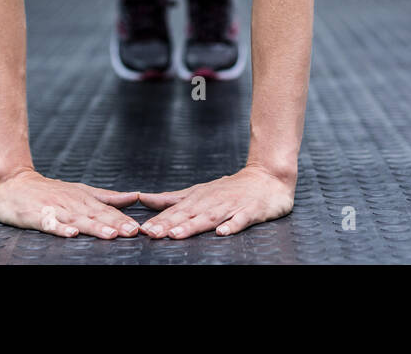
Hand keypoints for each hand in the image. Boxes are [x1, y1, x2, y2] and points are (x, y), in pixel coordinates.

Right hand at [0, 167, 141, 237]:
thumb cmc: (48, 190)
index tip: (139, 228)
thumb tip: (134, 196)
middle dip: (116, 224)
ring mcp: (54, 209)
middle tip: (133, 232)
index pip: (108, 210)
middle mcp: (72, 203)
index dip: (124, 219)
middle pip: (97, 215)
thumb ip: (107, 197)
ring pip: (77, 220)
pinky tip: (71, 234)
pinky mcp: (36, 216)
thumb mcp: (80, 190)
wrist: (12, 182)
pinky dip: (60, 229)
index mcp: (84, 198)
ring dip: (94, 227)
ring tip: (110, 234)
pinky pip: (50, 224)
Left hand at [137, 165, 294, 238]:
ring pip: (210, 217)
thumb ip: (171, 198)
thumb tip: (144, 199)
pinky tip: (222, 232)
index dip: (158, 221)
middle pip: (188, 214)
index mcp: (198, 198)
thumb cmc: (230, 188)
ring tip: (176, 234)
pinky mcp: (251, 211)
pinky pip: (241, 220)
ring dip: (192, 226)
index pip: (175, 211)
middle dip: (169, 224)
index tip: (142, 230)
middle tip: (151, 234)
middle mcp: (212, 201)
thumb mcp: (198, 191)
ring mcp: (232, 206)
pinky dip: (232, 225)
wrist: (267, 177)